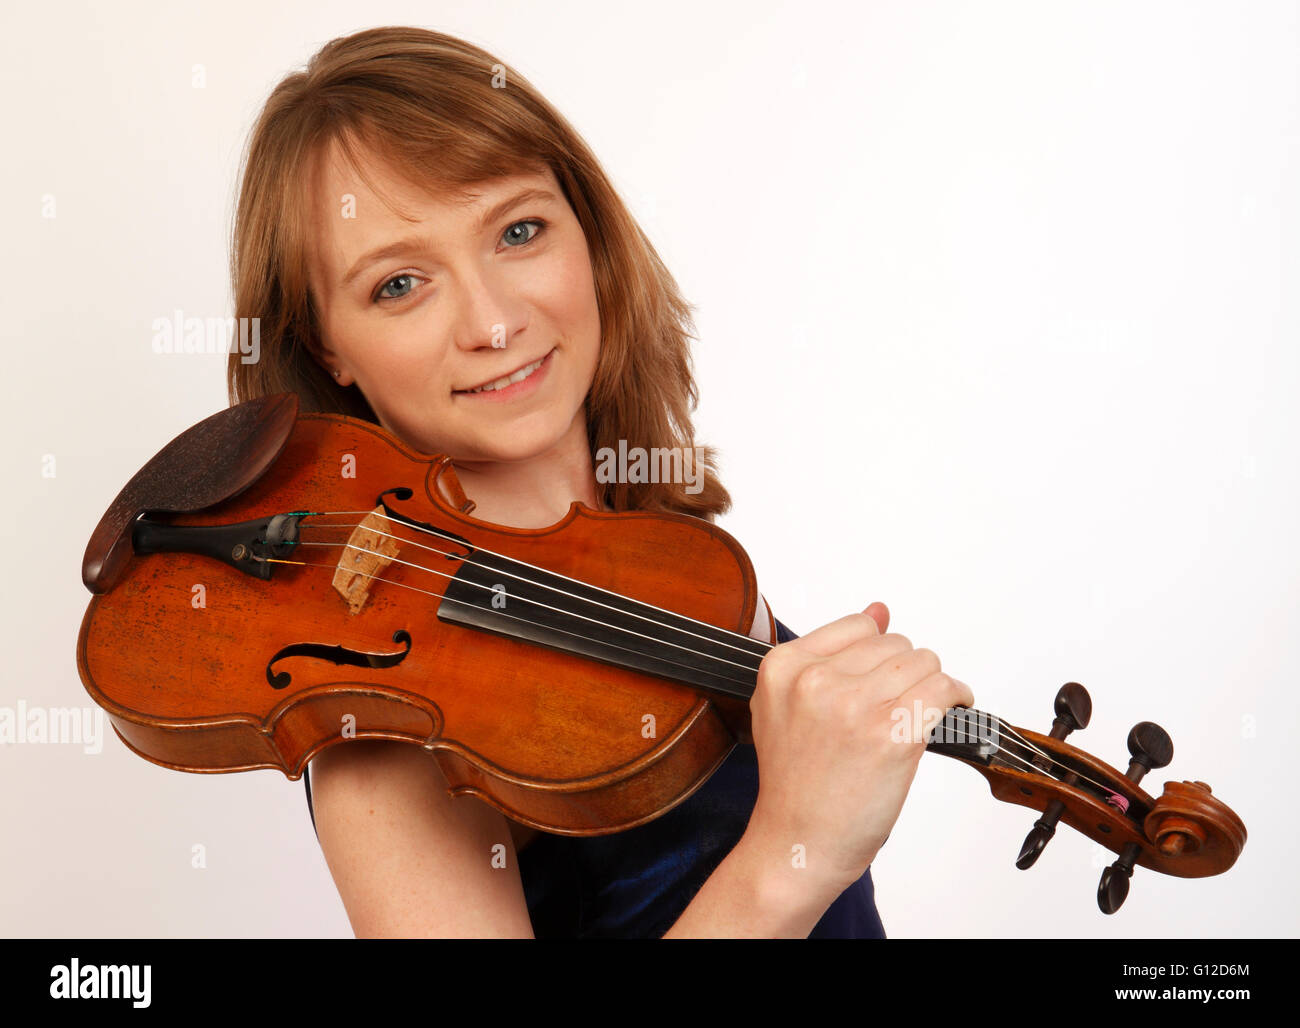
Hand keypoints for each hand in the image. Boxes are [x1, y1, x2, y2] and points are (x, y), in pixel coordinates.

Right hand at [746, 602, 973, 891]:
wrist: (797, 843)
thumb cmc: (796, 782)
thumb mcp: (789, 706)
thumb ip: (830, 654)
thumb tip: (880, 609)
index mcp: (783, 666)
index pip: (858, 626)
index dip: (878, 655)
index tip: (881, 681)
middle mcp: (814, 680)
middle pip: (894, 643)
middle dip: (906, 671)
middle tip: (899, 706)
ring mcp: (853, 706)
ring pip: (923, 661)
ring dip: (932, 684)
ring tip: (923, 710)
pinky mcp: (891, 735)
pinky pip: (943, 689)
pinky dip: (957, 695)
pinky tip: (952, 708)